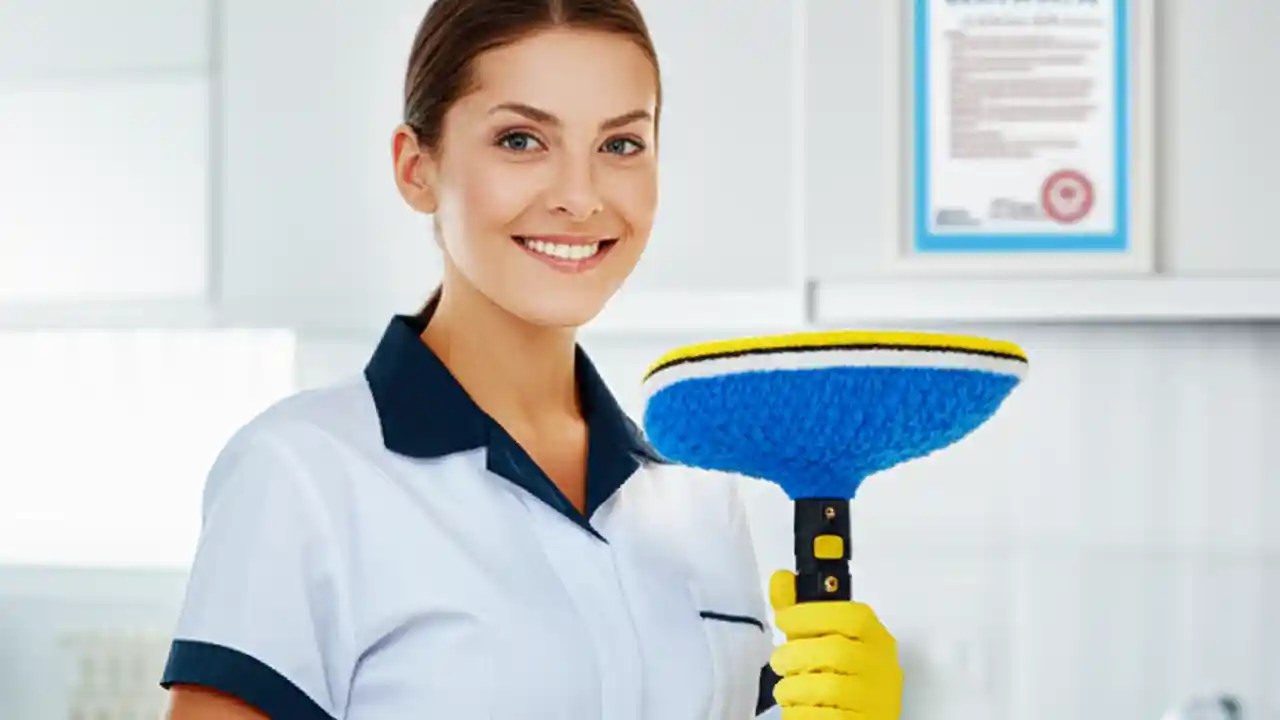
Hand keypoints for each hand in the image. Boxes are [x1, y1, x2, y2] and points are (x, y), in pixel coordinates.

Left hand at [768, 570, 902, 719]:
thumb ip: (800, 612)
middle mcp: (881, 666)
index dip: (810, 614)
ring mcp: (876, 699)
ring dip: (793, 688)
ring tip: (786, 690)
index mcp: (874, 637)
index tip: (783, 619)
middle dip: (795, 655)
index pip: (851, 616)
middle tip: (779, 662)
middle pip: (834, 651)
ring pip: (828, 687)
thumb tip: (781, 577)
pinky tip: (796, 709)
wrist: (859, 717)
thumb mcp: (821, 640)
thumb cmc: (838, 676)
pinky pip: (824, 717)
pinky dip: (800, 713)